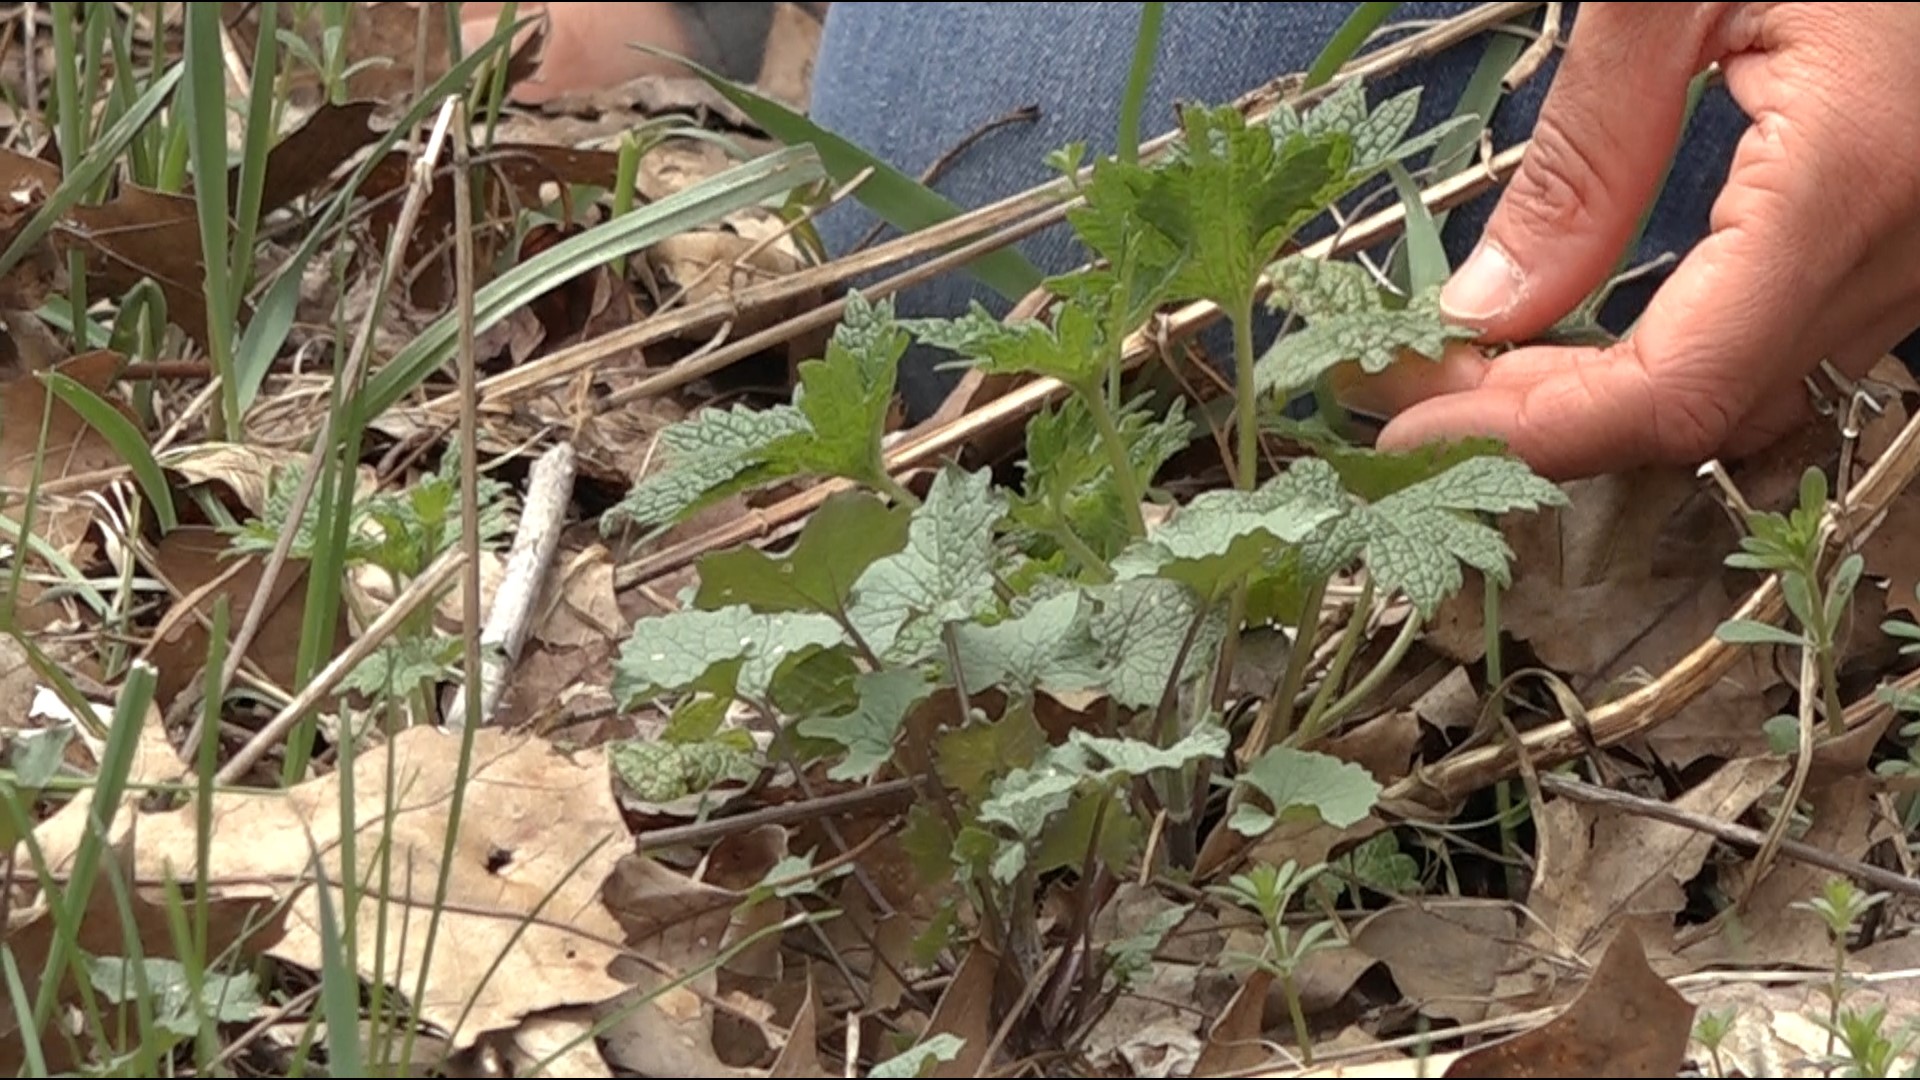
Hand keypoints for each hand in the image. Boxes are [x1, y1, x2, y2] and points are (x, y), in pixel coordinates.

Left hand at [1351, 4, 1919, 479]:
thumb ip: (1587, 153)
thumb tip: (1491, 303)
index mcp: (1849, 177)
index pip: (1674, 384)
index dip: (1531, 432)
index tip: (1417, 431)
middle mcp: (1908, 240)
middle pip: (1703, 407)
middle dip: (1545, 419)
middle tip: (1422, 390)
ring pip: (1748, 390)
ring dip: (1604, 399)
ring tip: (1484, 368)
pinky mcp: (1914, 233)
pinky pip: (1784, 340)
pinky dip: (1671, 357)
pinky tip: (1587, 335)